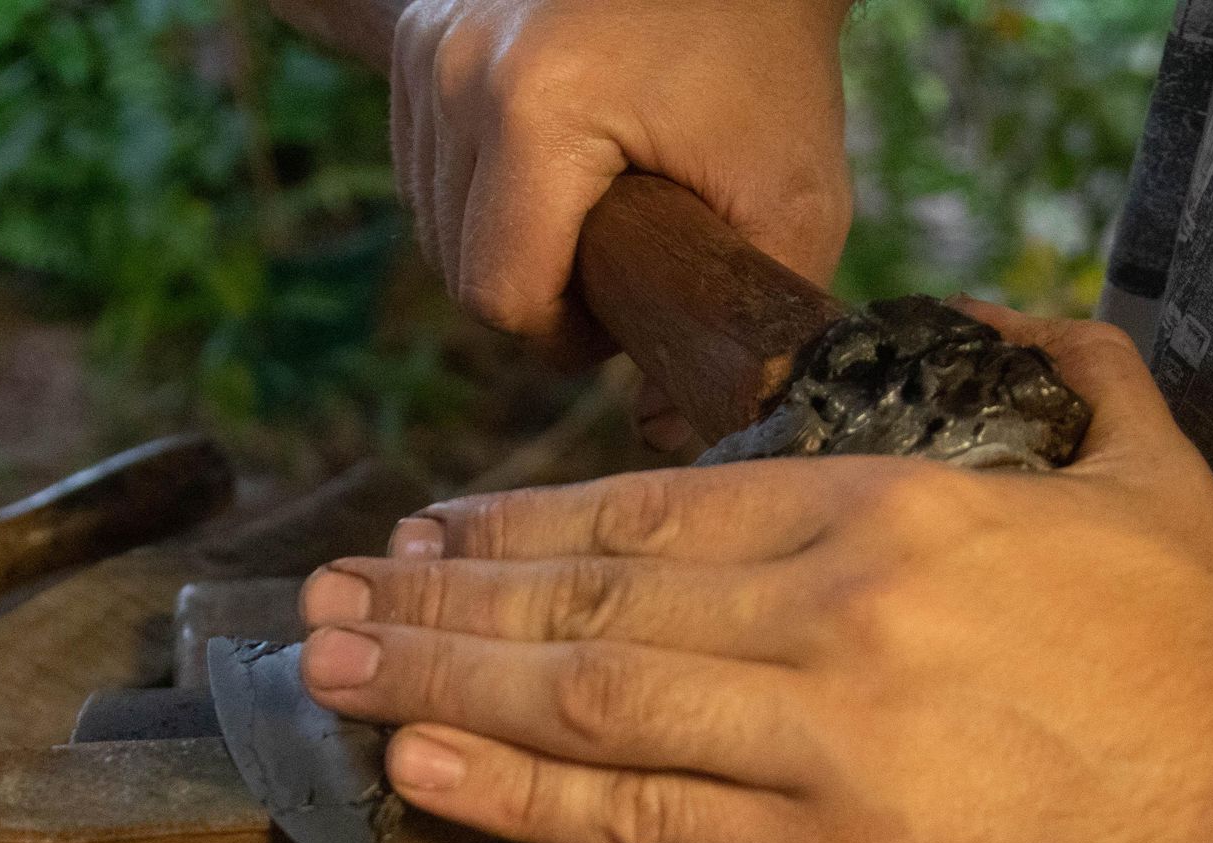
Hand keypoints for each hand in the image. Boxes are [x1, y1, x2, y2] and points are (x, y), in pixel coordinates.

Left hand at [296, 306, 1212, 842]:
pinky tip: (423, 765)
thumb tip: (1003, 323)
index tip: (431, 536)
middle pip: (586, 593)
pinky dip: (516, 790)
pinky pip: (637, 820)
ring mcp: (821, 738)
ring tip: (330, 671)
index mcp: (887, 511)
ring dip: (436, 680)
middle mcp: (831, 609)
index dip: (519, 525)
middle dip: (437, 597)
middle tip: (325, 601)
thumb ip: (1059, 378)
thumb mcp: (1145, 481)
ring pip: (582, 696)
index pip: (652, 507)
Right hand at [390, 0, 852, 378]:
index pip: (498, 297)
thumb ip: (736, 326)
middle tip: (620, 259)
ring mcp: (429, 44)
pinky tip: (551, 164)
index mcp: (532, 111)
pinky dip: (477, 183)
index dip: (565, 335)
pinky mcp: (420, 27)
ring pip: (430, 216)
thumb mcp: (792, 191)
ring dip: (502, 236)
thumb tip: (658, 432)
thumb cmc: (769, 46)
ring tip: (591, 204)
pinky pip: (421, 158)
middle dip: (535, 288)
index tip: (625, 313)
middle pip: (455, 264)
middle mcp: (456, 71)